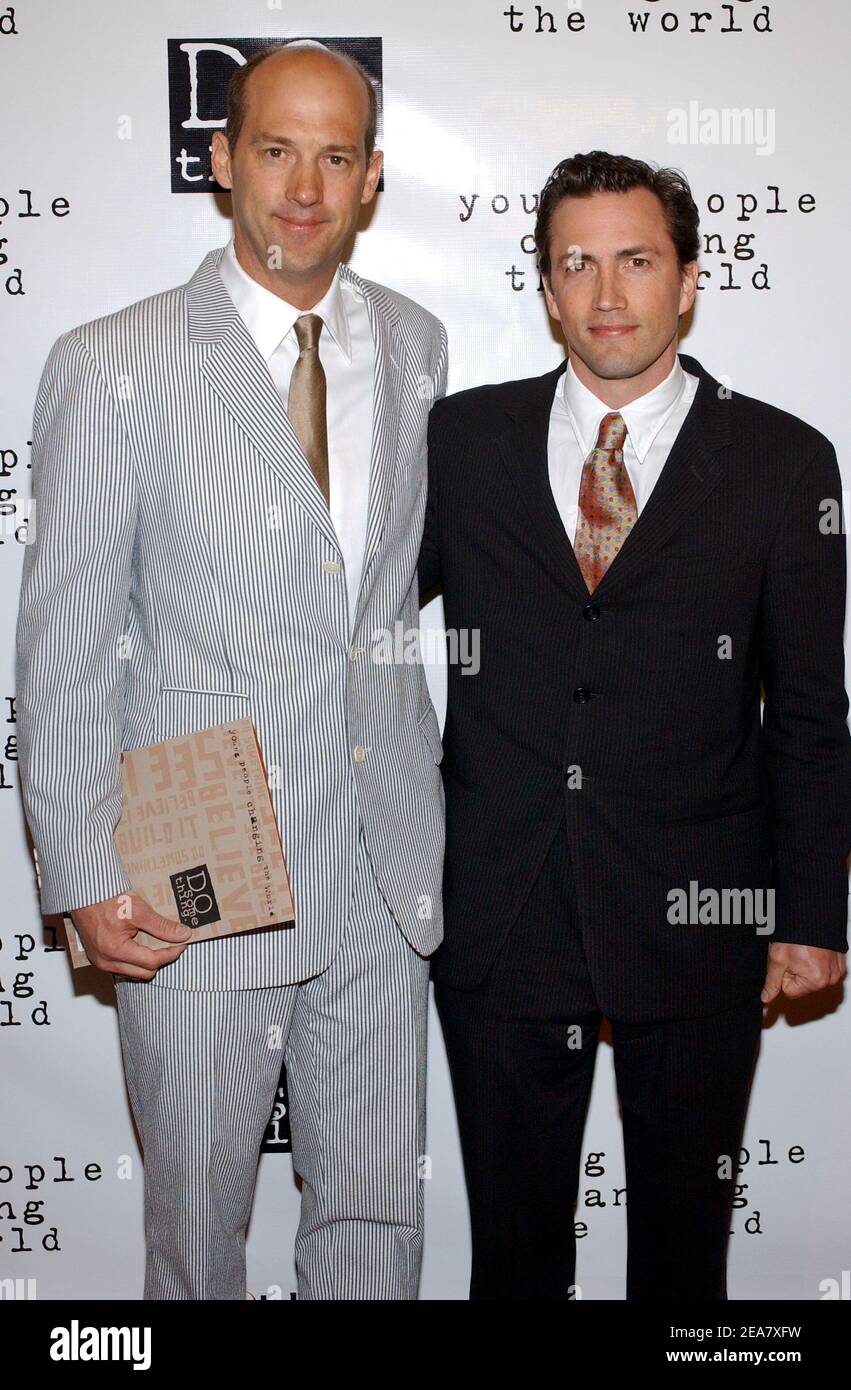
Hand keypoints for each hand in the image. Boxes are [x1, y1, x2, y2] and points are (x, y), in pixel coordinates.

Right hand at [70, 892, 192, 980]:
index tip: (182, 943)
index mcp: (115, 951)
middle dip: (160, 959)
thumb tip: (182, 934)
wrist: (84, 895)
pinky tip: (141, 946)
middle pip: (144, 972)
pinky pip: (123, 968)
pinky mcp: (98, 958)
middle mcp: (106, 962)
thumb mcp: (138, 910)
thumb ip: (161, 926)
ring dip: (147, 962)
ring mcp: (100, 962)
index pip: (152, 962)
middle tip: (172, 943)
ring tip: (157, 944)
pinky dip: (135, 960)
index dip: (171, 953)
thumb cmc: (105, 900)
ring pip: (134, 973)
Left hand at [761, 942, 846, 1002]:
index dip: (784, 975)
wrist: (811, 915)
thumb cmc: (795, 934)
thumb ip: (772, 982)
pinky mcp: (839, 963)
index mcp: (816, 981)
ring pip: (812, 978)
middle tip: (794, 955)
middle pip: (802, 986)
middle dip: (795, 972)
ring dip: (805, 967)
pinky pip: (823, 970)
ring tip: (803, 951)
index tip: (787, 961)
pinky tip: (813, 951)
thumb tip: (766, 998)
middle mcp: (830, 978)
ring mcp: (836, 970)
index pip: (790, 991)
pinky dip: (816, 962)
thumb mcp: (777, 959)